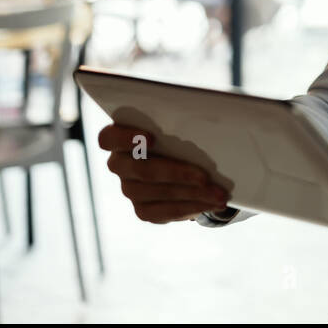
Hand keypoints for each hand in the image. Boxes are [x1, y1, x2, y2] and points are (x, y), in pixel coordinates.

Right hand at [97, 123, 232, 223]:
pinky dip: (192, 207)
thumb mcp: (179, 122)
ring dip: (192, 194)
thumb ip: (181, 118)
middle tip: (205, 177)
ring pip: (158, 193)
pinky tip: (212, 203)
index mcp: (120, 137)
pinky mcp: (144, 210)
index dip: (126, 138)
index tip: (152, 137)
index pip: (108, 138)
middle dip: (177, 174)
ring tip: (220, 194)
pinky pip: (166, 212)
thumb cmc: (179, 132)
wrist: (184, 159)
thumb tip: (212, 116)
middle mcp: (119, 165)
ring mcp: (129, 189)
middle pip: (141, 171)